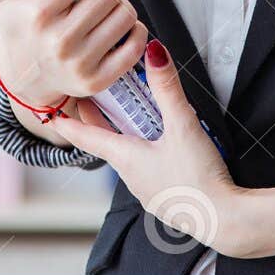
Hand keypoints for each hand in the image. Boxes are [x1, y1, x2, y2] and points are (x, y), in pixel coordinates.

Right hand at [0, 0, 147, 108]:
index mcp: (38, 13)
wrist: (25, 79)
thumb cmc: (18, 27)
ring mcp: (80, 63)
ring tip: (102, 11)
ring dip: (119, 6)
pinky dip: (132, 31)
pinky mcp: (98, 80)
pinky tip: (115, 29)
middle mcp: (59, 41)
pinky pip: (135, 43)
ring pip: (125, 13)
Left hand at [56, 37, 252, 257]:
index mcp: (125, 157)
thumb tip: (154, 53)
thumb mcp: (183, 126)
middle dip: (98, 122)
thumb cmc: (199, 179)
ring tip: (131, 118)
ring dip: (125, 137)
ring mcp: (147, 190)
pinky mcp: (165, 198)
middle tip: (93, 100)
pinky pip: (147, 172)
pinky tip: (163, 149)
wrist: (224, 221)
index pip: (86, 136)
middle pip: (106, 143)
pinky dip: (146, 155)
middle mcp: (130, 176)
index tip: (50, 113)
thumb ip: (167, 88)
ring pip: (128, 158)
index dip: (68, 122)